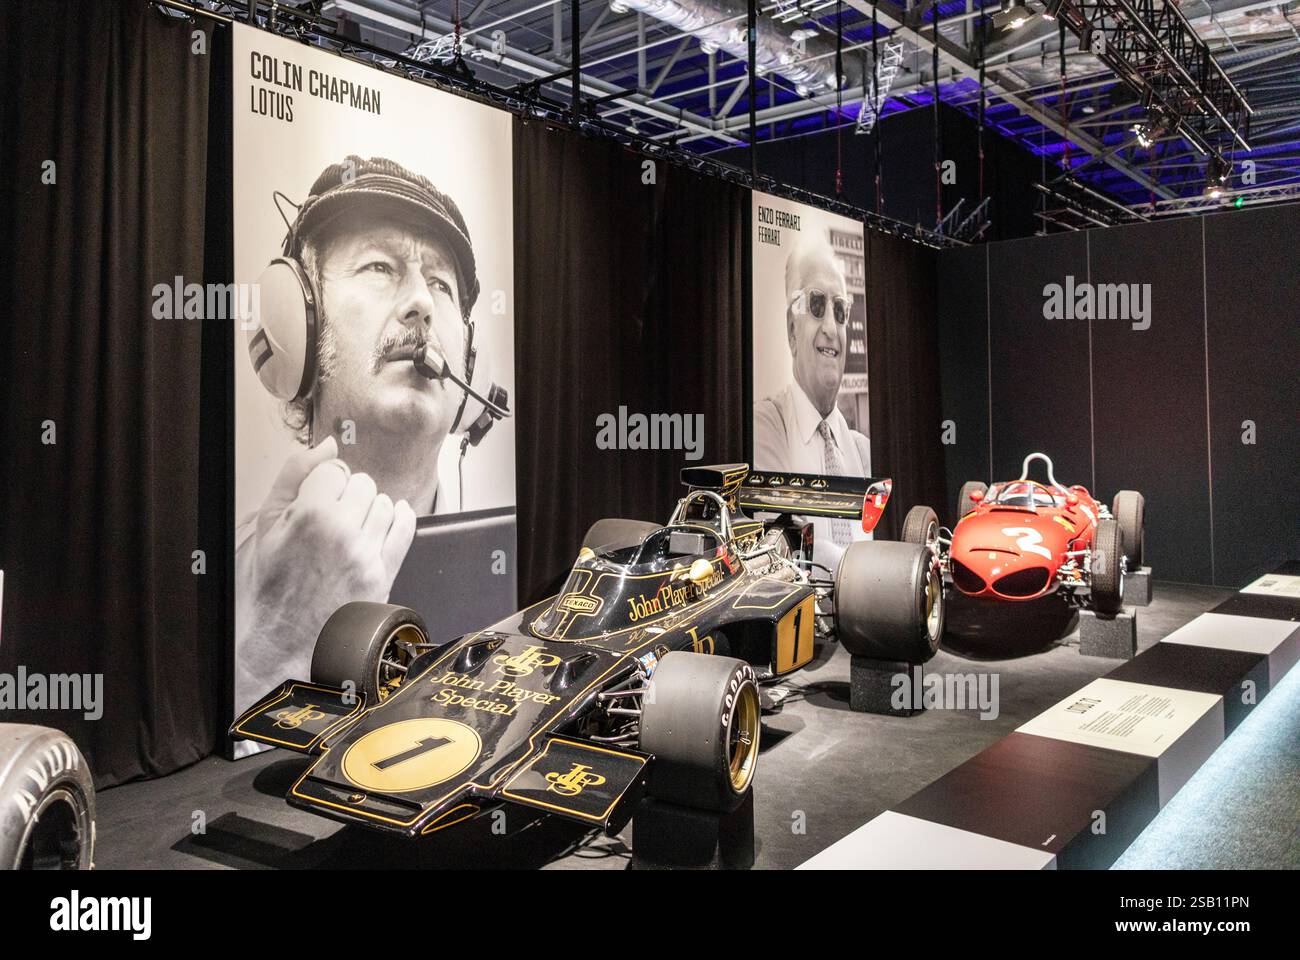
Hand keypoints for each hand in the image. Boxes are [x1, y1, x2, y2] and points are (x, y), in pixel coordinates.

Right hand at [235, 437, 415, 696]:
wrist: (281, 636)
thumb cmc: (270, 581)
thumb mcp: (267, 522)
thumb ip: (295, 474)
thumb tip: (328, 444)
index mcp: (311, 515)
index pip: (335, 470)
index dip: (325, 481)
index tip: (318, 495)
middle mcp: (343, 532)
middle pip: (363, 484)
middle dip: (348, 494)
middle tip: (332, 514)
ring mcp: (367, 554)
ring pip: (385, 503)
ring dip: (371, 508)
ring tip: (351, 526)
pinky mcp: (384, 574)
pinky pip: (406, 529)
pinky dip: (400, 518)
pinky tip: (388, 519)